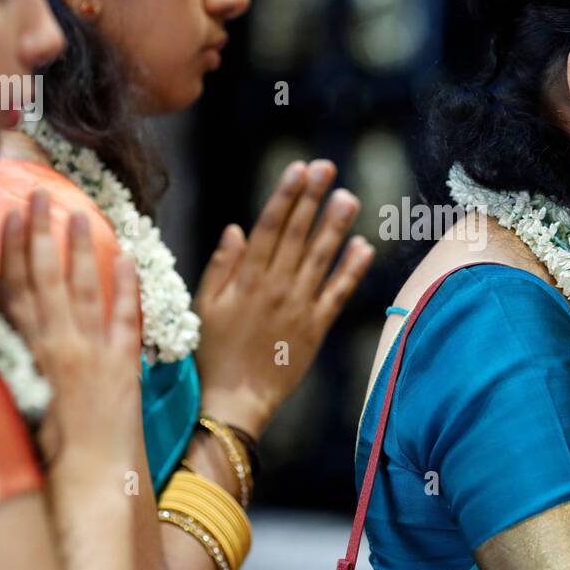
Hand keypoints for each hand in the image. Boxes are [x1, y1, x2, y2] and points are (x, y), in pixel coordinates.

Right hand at [0, 189, 142, 468]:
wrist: (85, 488)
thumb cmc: (43, 457)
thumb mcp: (12, 404)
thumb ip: (4, 365)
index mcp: (23, 356)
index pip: (13, 290)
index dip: (10, 250)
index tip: (10, 217)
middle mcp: (55, 347)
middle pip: (44, 279)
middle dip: (41, 234)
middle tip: (39, 195)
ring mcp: (92, 354)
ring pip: (84, 289)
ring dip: (82, 249)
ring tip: (81, 213)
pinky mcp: (124, 367)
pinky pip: (127, 318)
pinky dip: (127, 287)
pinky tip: (127, 259)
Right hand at [193, 159, 374, 437]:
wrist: (233, 402)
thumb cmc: (212, 354)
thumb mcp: (205, 307)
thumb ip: (222, 266)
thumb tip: (236, 227)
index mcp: (246, 280)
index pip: (269, 227)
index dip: (285, 196)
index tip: (298, 168)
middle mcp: (275, 288)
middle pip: (297, 235)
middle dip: (311, 198)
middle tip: (327, 166)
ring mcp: (298, 308)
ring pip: (320, 259)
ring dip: (335, 226)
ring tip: (348, 196)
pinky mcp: (315, 329)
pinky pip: (337, 295)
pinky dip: (351, 271)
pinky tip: (363, 246)